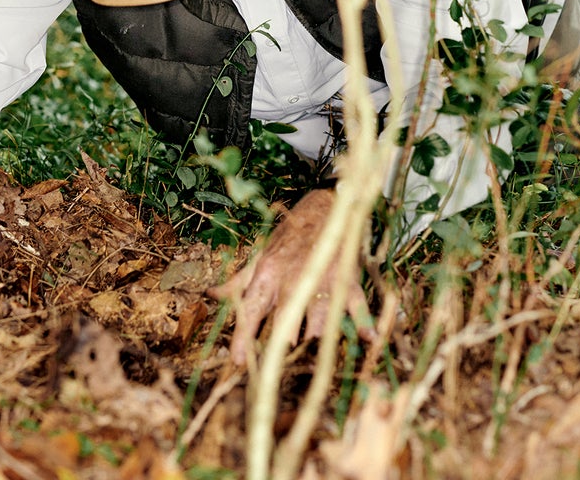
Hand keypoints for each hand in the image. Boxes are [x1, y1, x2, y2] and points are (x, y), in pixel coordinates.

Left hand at [208, 190, 372, 365]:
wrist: (324, 208)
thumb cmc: (289, 238)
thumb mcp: (260, 257)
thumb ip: (238, 282)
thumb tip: (210, 296)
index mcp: (267, 274)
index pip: (251, 310)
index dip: (243, 337)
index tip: (238, 362)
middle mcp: (292, 280)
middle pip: (285, 319)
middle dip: (281, 344)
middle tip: (277, 370)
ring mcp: (321, 280)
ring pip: (319, 317)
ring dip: (317, 339)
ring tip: (314, 360)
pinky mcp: (346, 279)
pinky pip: (356, 304)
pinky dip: (365, 322)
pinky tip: (370, 339)